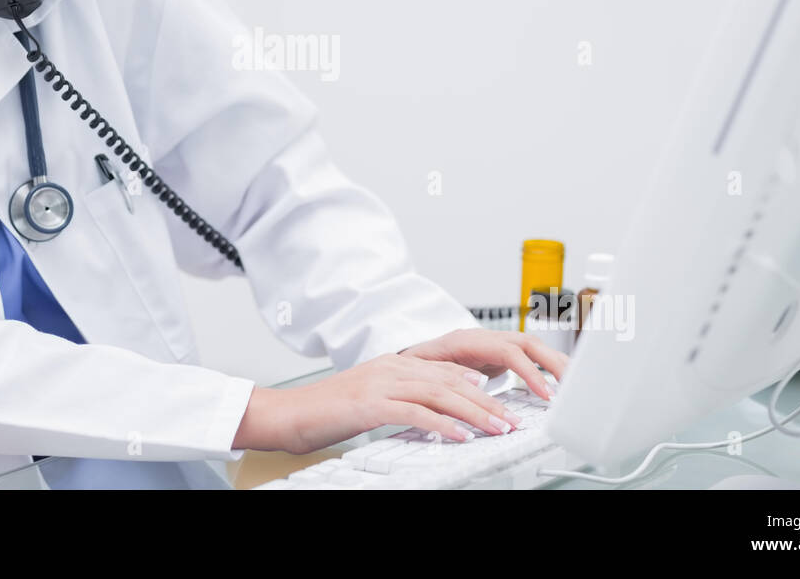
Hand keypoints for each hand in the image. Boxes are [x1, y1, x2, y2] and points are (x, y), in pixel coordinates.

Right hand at [231, 351, 528, 454]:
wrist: (287, 413)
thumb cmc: (325, 410)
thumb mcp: (371, 398)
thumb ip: (402, 399)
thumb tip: (432, 414)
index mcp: (394, 363)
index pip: (447, 370)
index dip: (480, 386)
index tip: (504, 403)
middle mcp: (392, 367)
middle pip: (452, 381)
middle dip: (487, 402)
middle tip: (511, 420)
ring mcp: (381, 383)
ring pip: (441, 394)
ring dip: (475, 413)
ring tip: (498, 429)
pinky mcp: (371, 404)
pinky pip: (416, 413)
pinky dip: (443, 425)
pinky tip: (460, 436)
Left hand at [398, 327, 568, 400]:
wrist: (410, 356)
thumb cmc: (415, 364)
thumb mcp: (423, 369)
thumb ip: (443, 374)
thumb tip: (468, 382)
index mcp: (467, 341)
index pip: (508, 351)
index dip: (529, 371)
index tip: (544, 394)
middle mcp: (485, 339)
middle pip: (528, 343)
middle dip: (554, 363)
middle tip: (574, 386)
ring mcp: (494, 344)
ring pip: (533, 348)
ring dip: (556, 364)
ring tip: (575, 384)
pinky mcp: (499, 355)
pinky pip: (529, 357)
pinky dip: (546, 368)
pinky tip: (560, 382)